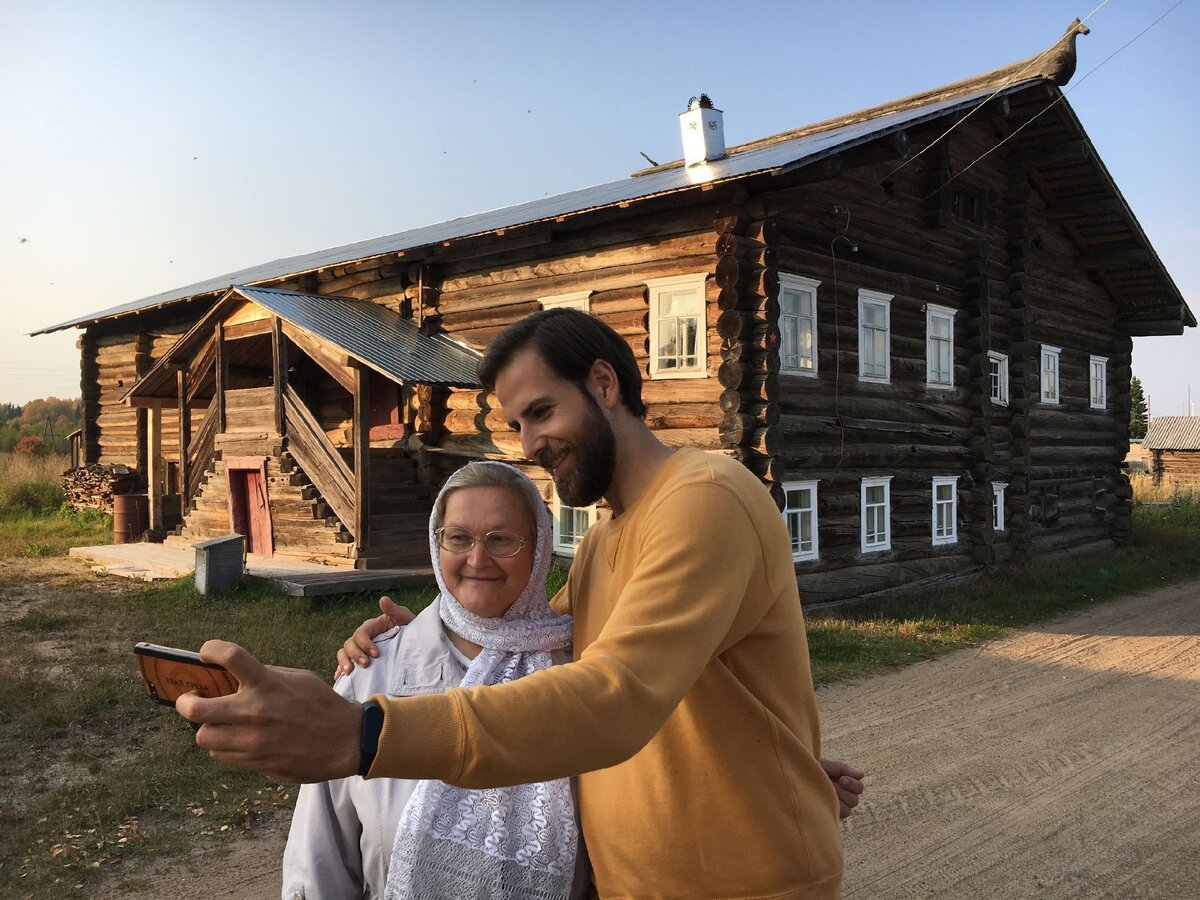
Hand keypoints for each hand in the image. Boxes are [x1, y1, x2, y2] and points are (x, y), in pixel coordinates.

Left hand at [177, 640, 362, 782]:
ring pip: (203, 737)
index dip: (210, 649)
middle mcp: (255, 712)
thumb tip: (234, 677)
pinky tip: (236, 739)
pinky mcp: (255, 763)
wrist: (344, 741)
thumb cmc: (321, 705)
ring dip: (208, 728)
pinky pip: (221, 756)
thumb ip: (265, 677)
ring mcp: (253, 741)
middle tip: (191, 700)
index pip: (230, 657)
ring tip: (219, 723)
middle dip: (186, 703)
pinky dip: (223, 746)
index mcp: (268, 684)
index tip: (206, 652)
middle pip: (195, 710)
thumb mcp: (297, 679)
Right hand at [334, 596, 413, 679]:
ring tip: (349, 673)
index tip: (376, 654)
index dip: (365, 643)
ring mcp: (360, 650)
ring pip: (344, 653)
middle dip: (355, 654)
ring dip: (344, 662)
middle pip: (349, 644)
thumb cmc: (409, 628)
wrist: (415, 644)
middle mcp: (362, 638)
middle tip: (365, 665)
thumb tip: (383, 599)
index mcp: (371, 627)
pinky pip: (345, 664)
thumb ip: (394, 610)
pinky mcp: (360, 661)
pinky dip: (340, 671)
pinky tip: (339, 679)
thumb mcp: (404, 618)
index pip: (361, 633)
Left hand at [820, 758, 864, 819]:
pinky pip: (839, 814)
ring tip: (827, 791)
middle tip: (833, 784)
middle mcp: (843, 798)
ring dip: (838, 798)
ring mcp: (836, 808)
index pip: (859, 788)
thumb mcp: (830, 766)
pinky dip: (835, 806)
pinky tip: (825, 799)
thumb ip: (845, 770)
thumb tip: (861, 774)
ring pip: (848, 809)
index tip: (842, 778)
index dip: (854, 784)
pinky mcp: (830, 814)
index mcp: (845, 785)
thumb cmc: (814, 770)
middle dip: (844, 791)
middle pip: (854, 800)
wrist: (799, 774)